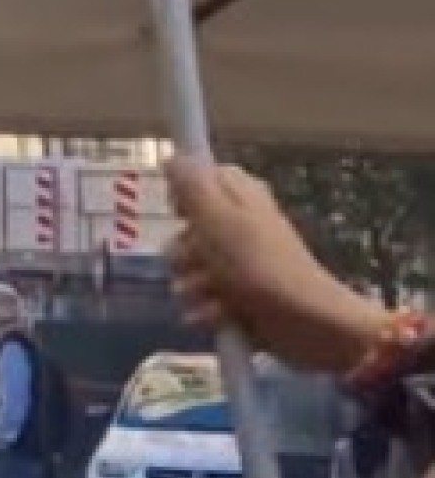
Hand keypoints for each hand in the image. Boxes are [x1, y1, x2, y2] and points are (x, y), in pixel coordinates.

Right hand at [165, 164, 378, 374]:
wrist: (306, 321)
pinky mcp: (237, 297)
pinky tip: (220, 315)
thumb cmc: (260, 265)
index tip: (179, 213)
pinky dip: (208, 310)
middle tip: (200, 261)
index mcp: (238, 196)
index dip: (182, 197)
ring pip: (189, 270)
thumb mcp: (218, 217)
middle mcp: (237, 226)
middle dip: (184, 254)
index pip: (197, 179)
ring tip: (213, 295)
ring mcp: (238, 264)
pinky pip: (203, 299)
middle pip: (185, 230)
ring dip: (194, 286)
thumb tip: (172, 156)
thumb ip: (191, 184)